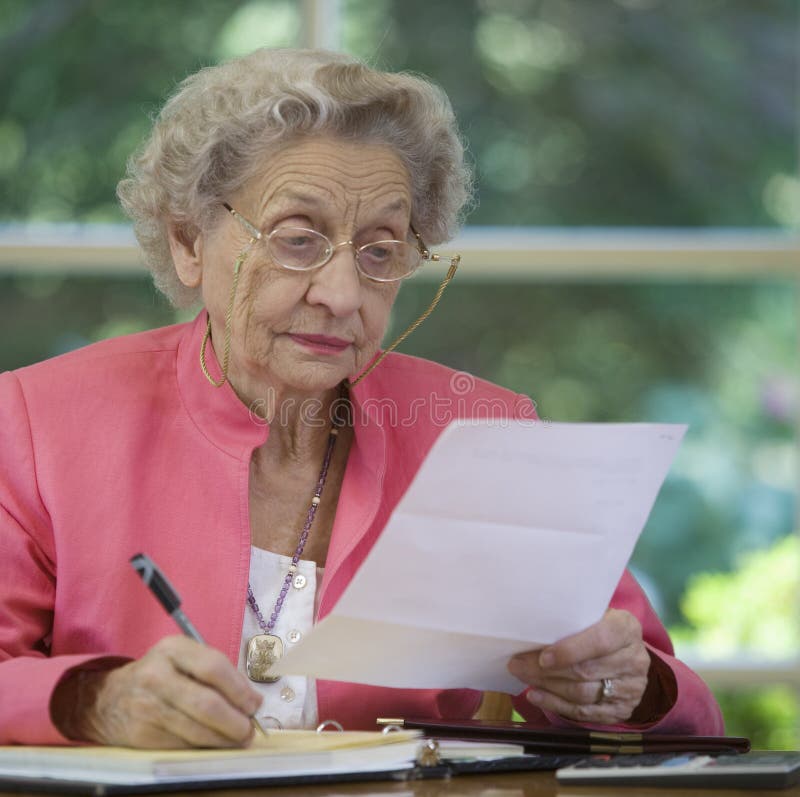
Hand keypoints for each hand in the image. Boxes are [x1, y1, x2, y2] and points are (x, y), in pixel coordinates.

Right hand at [53, 636, 262, 747]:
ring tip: (238, 739)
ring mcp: (147, 707)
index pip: (214, 668)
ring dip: (224, 739)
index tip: (255, 704)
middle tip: (249, 730)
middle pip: (206, 703)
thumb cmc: (161, 674)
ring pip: (196, 730)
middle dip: (235, 721)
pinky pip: (182, 745)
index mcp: (173, 649)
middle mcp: (157, 675)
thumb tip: (252, 701)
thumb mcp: (184, 658)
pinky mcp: (141, 735)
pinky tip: (214, 744)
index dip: (239, 689)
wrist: (109, 698)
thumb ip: (218, 672)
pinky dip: (204, 747)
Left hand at [508, 609, 649, 724]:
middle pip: (586, 671)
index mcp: (626, 629)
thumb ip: (573, 622)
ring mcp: (630, 689)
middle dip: (547, 671)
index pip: (600, 641)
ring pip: (583, 694)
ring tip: (523, 677)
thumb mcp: (593, 616)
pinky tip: (536, 696)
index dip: (570, 650)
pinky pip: (584, 713)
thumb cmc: (600, 628)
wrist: (627, 654)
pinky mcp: (622, 710)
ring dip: (548, 687)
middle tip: (518, 665)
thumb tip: (532, 629)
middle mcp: (634, 660)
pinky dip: (556, 705)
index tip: (542, 657)